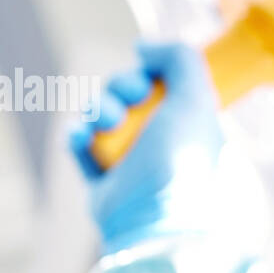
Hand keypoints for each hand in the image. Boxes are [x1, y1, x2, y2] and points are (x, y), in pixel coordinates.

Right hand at [70, 41, 224, 252]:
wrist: (153, 225)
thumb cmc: (180, 163)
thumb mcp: (195, 99)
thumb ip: (180, 59)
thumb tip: (141, 48)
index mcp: (195, 125)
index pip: (168, 84)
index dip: (153, 73)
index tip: (150, 72)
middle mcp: (166, 143)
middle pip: (130, 94)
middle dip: (122, 86)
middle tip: (131, 97)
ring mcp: (134, 163)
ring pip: (103, 116)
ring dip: (99, 109)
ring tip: (105, 122)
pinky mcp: (104, 182)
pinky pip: (83, 146)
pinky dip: (78, 137)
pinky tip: (80, 138)